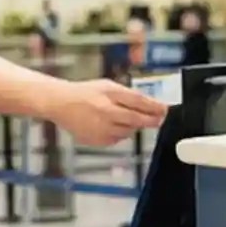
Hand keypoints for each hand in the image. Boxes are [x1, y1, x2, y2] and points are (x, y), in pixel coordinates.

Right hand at [40, 79, 168, 146]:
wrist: (60, 103)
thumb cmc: (86, 93)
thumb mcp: (108, 86)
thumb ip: (128, 95)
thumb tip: (150, 105)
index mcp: (109, 94)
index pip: (138, 101)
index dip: (154, 107)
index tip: (165, 110)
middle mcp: (106, 112)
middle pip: (136, 120)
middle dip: (150, 120)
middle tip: (158, 120)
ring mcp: (101, 128)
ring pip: (128, 132)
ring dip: (131, 126)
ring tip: (122, 118)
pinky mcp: (96, 140)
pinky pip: (116, 139)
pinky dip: (118, 134)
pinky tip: (109, 125)